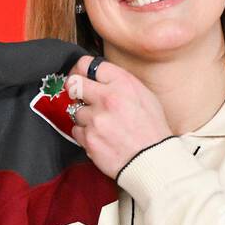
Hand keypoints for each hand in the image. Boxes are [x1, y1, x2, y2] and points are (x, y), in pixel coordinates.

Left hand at [66, 55, 172, 178]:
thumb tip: (99, 77)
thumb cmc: (152, 129)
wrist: (152, 159)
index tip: (80, 75)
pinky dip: (85, 133)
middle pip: (73, 83)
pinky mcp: (88, 138)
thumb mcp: (144, 95)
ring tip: (102, 124)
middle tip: (80, 95)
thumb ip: (120, 83)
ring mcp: (95, 119)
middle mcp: (107, 98)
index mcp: (122, 83)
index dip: (82, 70)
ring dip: (85, 116)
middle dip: (74, 89)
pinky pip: (76, 130)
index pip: (87, 64)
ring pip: (75, 110)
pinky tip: (101, 136)